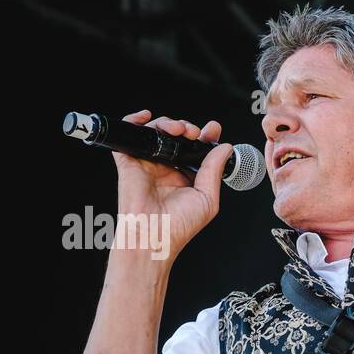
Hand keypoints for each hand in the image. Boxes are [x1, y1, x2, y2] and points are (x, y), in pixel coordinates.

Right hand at [111, 109, 232, 258]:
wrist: (153, 236)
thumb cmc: (179, 225)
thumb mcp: (207, 198)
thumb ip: (214, 171)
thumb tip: (225, 147)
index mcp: (187, 177)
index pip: (196, 150)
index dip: (204, 136)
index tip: (212, 129)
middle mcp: (167, 169)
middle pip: (177, 137)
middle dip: (187, 128)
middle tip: (194, 132)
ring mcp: (148, 164)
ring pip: (157, 132)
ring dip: (168, 124)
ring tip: (179, 129)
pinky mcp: (130, 162)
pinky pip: (128, 136)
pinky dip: (134, 121)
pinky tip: (146, 117)